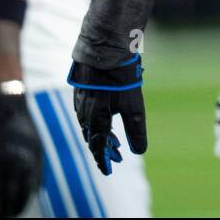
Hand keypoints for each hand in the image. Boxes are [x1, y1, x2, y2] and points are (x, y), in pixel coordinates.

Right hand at [0, 92, 43, 216]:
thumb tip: (37, 190)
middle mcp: (11, 162)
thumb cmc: (24, 128)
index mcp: (27, 160)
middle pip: (7, 194)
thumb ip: (37, 167)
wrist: (6, 106)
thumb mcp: (36, 146)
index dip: (19, 205)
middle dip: (4, 209)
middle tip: (2, 215)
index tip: (16, 212)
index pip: (24, 191)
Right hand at [68, 55, 146, 175]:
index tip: (108, 171)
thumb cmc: (121, 78)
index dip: (102, 160)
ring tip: (114, 138)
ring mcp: (80, 99)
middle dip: (104, 148)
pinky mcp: (81, 87)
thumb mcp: (133, 106)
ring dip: (100, 133)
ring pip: (87, 123)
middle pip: (91, 137)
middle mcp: (84, 112)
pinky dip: (95, 118)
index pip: (96, 147)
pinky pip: (85, 110)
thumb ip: (135, 130)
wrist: (105, 48)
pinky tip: (104, 114)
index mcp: (95, 119)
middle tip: (117, 156)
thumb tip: (138, 151)